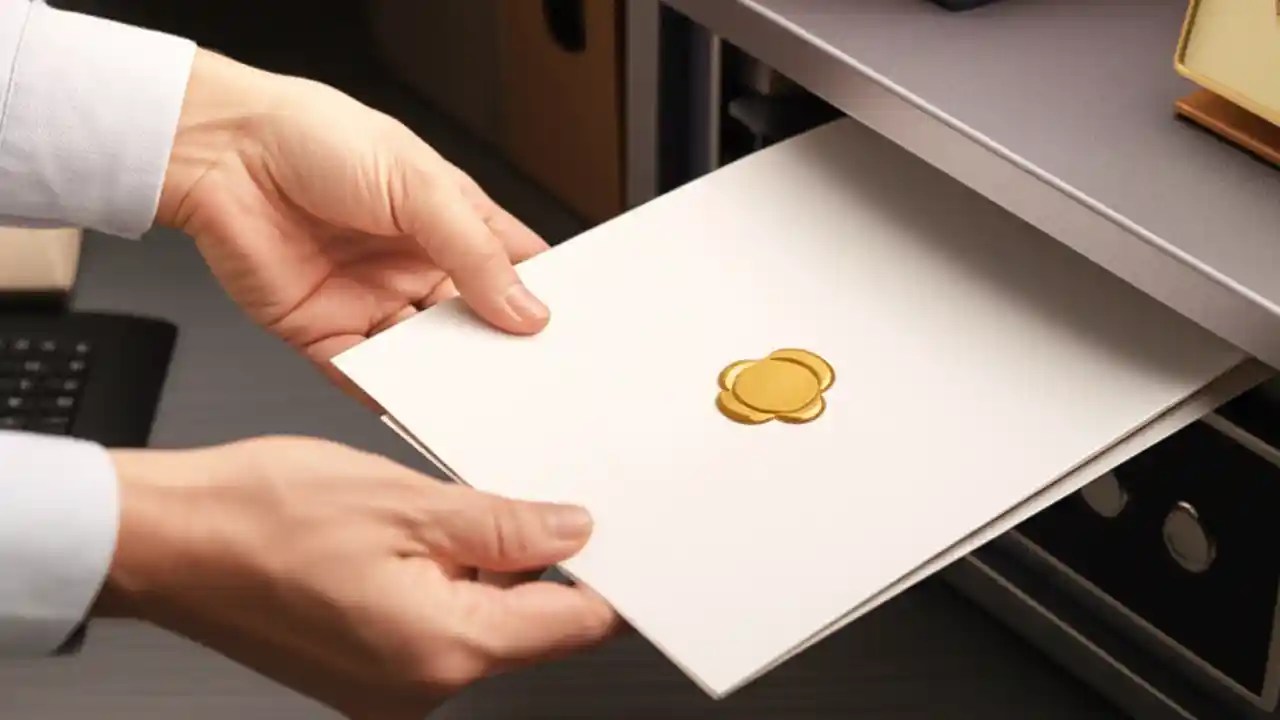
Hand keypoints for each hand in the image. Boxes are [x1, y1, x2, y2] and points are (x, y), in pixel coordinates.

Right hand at [97, 436, 617, 719]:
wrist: (165, 540)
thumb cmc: (259, 515)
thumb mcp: (406, 501)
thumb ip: (505, 525)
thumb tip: (574, 533)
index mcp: (442, 647)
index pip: (572, 625)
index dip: (611, 579)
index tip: (629, 542)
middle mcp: (418, 686)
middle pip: (528, 625)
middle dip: (539, 562)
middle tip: (526, 495)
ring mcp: (388, 687)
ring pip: (481, 623)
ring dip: (485, 567)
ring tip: (445, 510)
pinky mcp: (363, 673)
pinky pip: (436, 627)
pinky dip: (445, 582)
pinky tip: (417, 535)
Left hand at [156, 50, 551, 389]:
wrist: (222, 152)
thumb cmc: (316, 138)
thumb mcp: (420, 185)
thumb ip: (476, 252)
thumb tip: (528, 309)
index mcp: (449, 223)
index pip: (512, 270)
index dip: (542, 300)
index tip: (571, 333)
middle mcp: (415, 268)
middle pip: (474, 325)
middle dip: (500, 351)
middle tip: (533, 379)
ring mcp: (373, 304)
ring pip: (426, 360)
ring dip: (450, 379)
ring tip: (482, 397)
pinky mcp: (326, 336)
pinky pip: (366, 378)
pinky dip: (393, 396)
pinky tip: (419, 404)